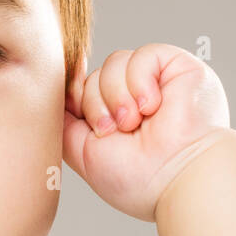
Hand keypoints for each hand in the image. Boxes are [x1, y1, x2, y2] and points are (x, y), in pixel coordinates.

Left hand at [62, 43, 232, 220]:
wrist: (177, 180)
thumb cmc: (136, 177)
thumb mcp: (82, 149)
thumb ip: (65, 119)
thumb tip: (57, 86)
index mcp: (119, 117)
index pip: (85, 88)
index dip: (76, 94)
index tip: (79, 111)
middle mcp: (138, 98)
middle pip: (94, 76)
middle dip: (95, 105)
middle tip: (115, 132)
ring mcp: (159, 81)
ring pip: (113, 63)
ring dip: (116, 97)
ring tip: (134, 123)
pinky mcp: (179, 67)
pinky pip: (141, 55)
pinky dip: (139, 82)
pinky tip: (152, 107)